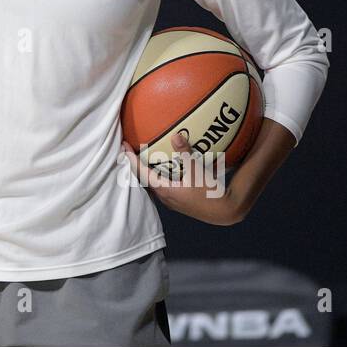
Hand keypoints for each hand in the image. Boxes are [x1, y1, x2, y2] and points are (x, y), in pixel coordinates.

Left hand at [120, 131, 240, 225]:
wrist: (223, 211)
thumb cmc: (210, 192)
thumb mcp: (198, 170)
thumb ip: (186, 153)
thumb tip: (175, 136)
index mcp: (165, 190)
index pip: (141, 173)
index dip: (131, 159)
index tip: (123, 147)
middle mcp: (164, 197)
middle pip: (143, 180)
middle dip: (135, 165)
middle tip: (129, 151)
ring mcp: (171, 201)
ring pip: (152, 185)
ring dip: (146, 172)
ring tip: (143, 159)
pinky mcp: (178, 202)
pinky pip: (162, 187)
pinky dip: (157, 176)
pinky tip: (164, 170)